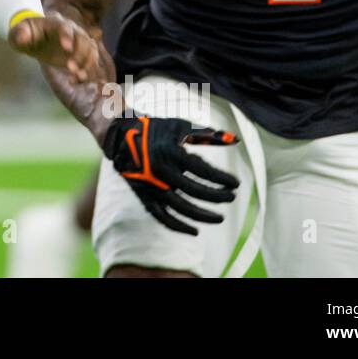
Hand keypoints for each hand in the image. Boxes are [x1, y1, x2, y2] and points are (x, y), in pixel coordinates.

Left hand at [9, 11, 100, 79]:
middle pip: (82, 38)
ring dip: (87, 63)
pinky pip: (90, 61)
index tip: (67, 49)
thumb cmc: (27, 35)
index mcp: (55, 23)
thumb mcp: (18, 34)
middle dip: (80, 53)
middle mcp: (71, 30)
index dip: (67, 37)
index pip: (64, 27)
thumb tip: (21, 37)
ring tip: (77, 76)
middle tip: (71, 68)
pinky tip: (76, 80)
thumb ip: (19, 34)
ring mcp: (77, 42)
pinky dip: (87, 71)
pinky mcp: (80, 54)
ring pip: (90, 50)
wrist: (36, 39)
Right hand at [102, 114, 239, 235]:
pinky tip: (194, 231)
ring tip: (220, 218)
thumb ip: (208, 135)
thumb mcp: (181, 126)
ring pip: (180, 208)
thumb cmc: (156, 129)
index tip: (236, 184)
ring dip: (202, 215)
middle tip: (232, 197)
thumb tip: (235, 140)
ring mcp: (151, 186)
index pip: (204, 171)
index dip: (223, 179)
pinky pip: (161, 216)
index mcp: (171, 152)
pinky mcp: (144, 195)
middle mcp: (161, 171)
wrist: (121, 136)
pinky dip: (178, 226)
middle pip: (195, 191)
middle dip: (217, 196)